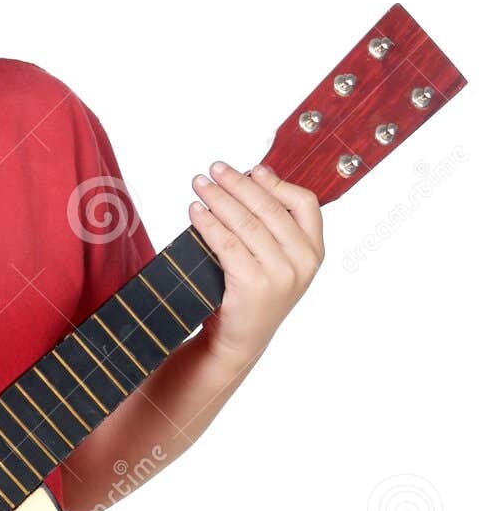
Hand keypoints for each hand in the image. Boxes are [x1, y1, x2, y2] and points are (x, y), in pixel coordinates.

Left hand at [189, 161, 323, 369]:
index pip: (306, 204)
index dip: (277, 183)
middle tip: (215, 169)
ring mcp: (280, 276)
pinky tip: (196, 212)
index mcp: (314, 252)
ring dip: (219, 198)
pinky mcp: (253, 285)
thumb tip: (251, 178)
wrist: (239, 341)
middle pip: (270, 208)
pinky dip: (209, 223)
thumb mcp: (275, 261)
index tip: (252, 170)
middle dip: (238, 184)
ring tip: (200, 185)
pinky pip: (227, 244)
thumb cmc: (252, 295)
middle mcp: (303, 263)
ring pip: (246, 223)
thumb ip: (272, 228)